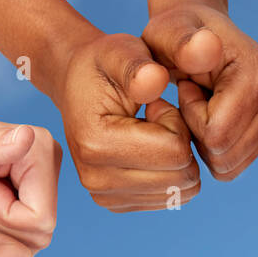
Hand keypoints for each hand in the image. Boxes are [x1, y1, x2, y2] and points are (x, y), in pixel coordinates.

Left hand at [0, 110, 61, 250]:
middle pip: (44, 225)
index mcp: (42, 148)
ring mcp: (43, 176)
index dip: (8, 216)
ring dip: (5, 227)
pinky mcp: (35, 190)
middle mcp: (49, 159)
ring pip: (38, 232)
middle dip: (8, 224)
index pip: (41, 216)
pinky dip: (5, 227)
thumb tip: (27, 135)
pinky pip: (30, 230)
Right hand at [53, 32, 199, 211]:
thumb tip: (155, 80)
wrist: (76, 85)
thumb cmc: (103, 66)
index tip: (155, 103)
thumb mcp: (120, 52)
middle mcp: (97, 181)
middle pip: (180, 176)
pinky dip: (170, 172)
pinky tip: (149, 149)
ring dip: (177, 158)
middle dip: (181, 142)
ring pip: (180, 190)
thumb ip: (139, 66)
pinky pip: (170, 197)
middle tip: (156, 117)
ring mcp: (106, 197)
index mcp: (96, 145)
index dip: (177, 122)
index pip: (175, 151)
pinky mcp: (117, 204)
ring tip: (151, 131)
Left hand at [142, 4, 257, 180]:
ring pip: (228, 166)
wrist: (202, 35)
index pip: (215, 135)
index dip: (189, 116)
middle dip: (196, 132)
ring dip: (204, 141)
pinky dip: (215, 149)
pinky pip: (234, 166)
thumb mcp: (167, 32)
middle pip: (224, 156)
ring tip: (204, 104)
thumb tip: (206, 47)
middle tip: (194, 96)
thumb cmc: (178, 34)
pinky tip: (214, 117)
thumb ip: (180, 41)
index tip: (187, 85)